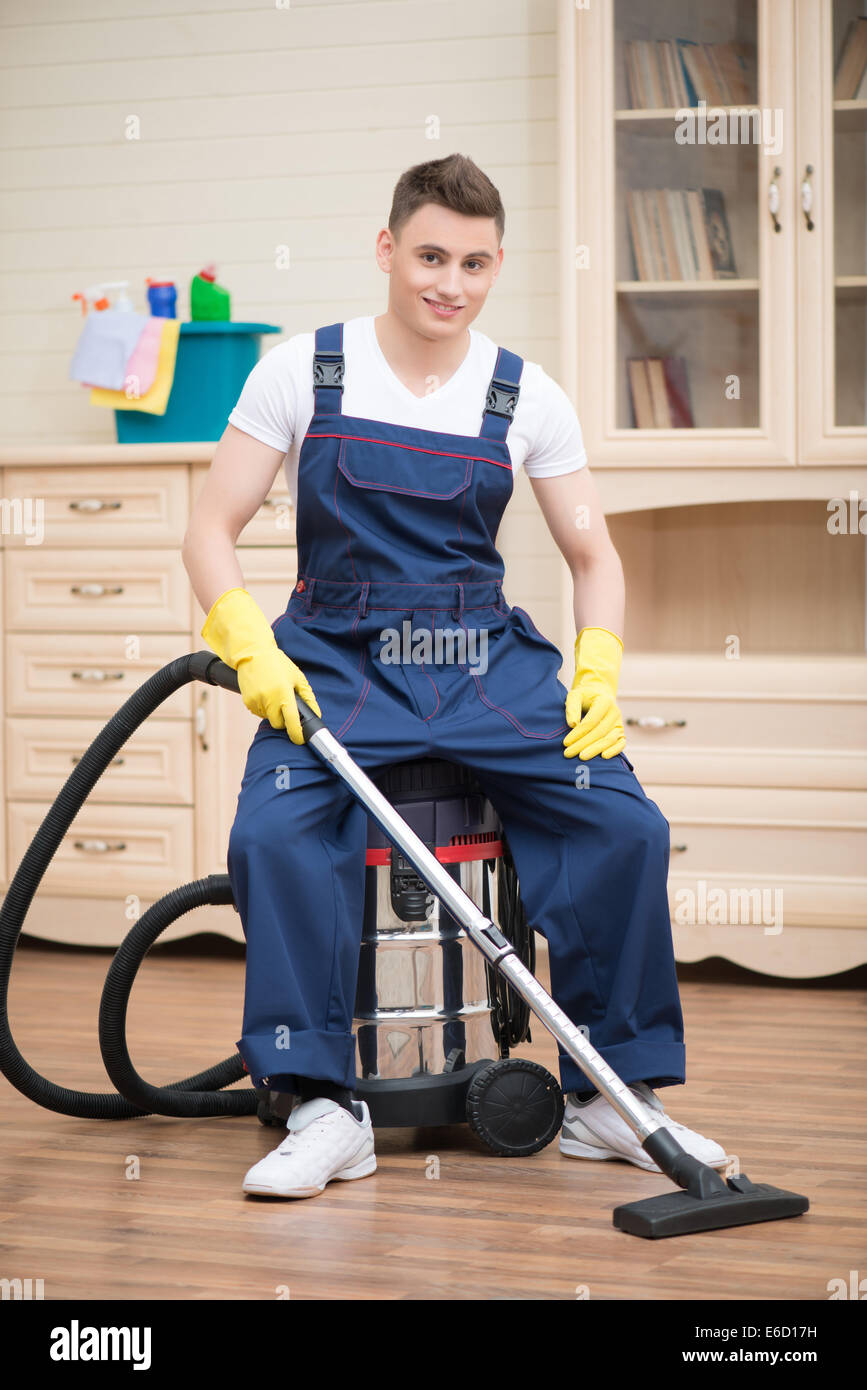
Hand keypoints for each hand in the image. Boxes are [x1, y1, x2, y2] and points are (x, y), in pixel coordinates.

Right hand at [201, 587, 320, 744]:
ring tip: (273, 694)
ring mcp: (256, 701)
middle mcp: (269, 699)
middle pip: (278, 724)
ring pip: (268, 718)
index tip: (300, 739)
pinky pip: (258, 712)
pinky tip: (264, 693)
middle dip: (283, 720)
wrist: (253, 653)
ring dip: (272, 712)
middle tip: (285, 706)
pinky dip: (263, 707)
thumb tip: (316, 715)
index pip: (292, 721)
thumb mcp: (298, 677)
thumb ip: (308, 697)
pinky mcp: (247, 702)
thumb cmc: (279, 664)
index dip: (297, 734)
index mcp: (284, 693)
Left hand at [563, 626, 625, 759]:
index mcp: (604, 701)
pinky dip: (615, 749)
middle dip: (583, 744)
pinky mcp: (618, 726)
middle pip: (599, 732)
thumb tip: (573, 724)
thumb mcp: (573, 693)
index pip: (590, 722)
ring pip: (610, 737)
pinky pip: (621, 740)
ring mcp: (618, 719)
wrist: (599, 683)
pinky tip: (606, 757)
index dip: (577, 735)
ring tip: (583, 758)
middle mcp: (614, 711)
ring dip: (596, 749)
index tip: (565, 744)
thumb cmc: (583, 689)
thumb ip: (571, 707)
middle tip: (569, 755)